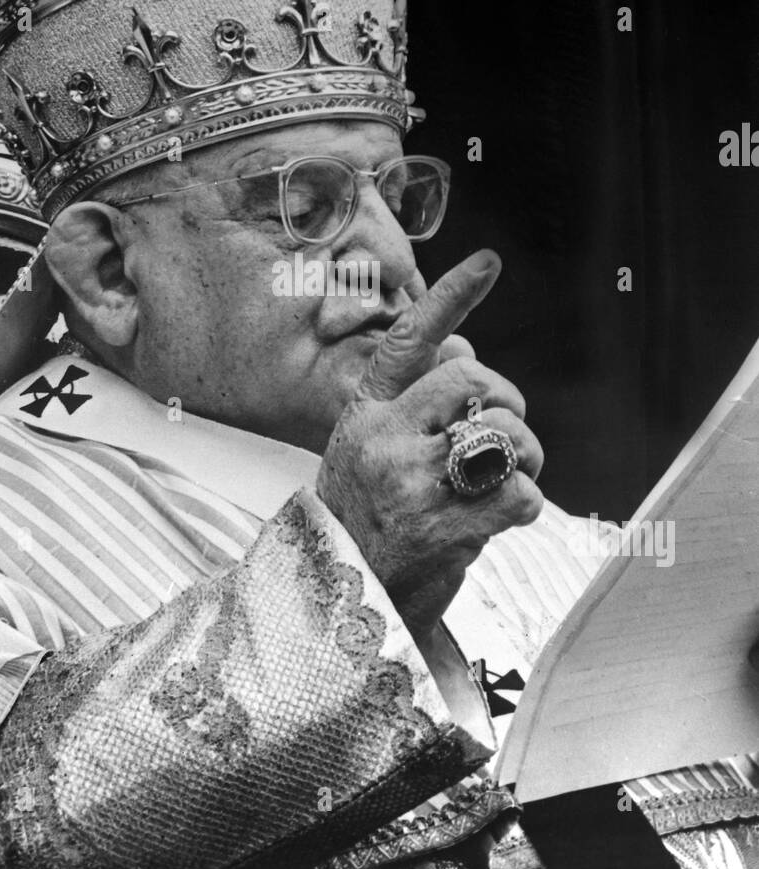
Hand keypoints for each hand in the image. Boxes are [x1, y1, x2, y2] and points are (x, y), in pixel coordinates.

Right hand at [316, 251, 543, 642]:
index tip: (489, 263)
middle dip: (509, 403)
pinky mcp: (446, 526)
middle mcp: (384, 439)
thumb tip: (464, 347)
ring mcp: (412, 482)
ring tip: (505, 480)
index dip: (453, 297)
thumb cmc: (365, 523)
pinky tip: (497, 520)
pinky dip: (525, 504)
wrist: (342, 605)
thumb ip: (413, 402)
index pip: (411, 339)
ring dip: (527, 456)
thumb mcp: (369, 451)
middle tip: (507, 437)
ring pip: (507, 432)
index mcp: (366, 414)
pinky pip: (521, 491)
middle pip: (475, 379)